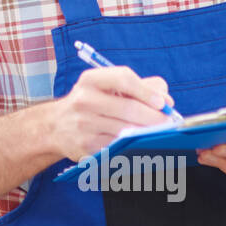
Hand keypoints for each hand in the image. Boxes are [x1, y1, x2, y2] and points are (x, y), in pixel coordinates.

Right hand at [52, 67, 173, 162]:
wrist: (56, 126)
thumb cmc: (92, 103)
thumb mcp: (107, 87)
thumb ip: (140, 86)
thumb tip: (166, 102)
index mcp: (90, 80)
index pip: (123, 78)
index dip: (146, 91)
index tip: (163, 103)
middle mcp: (84, 100)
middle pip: (128, 108)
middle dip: (154, 117)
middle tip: (169, 123)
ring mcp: (83, 125)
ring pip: (126, 130)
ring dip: (147, 133)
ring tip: (161, 133)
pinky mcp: (86, 146)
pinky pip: (117, 146)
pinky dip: (134, 145)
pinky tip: (143, 144)